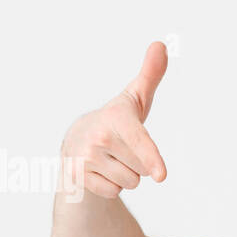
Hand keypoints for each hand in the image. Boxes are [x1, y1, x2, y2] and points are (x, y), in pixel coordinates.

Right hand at [58, 41, 168, 201]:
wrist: (75, 143)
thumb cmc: (116, 121)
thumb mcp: (134, 99)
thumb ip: (150, 75)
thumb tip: (161, 44)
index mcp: (117, 117)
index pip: (140, 142)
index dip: (151, 158)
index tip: (161, 175)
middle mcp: (99, 136)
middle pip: (144, 169)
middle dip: (139, 163)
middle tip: (121, 148)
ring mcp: (85, 157)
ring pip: (131, 183)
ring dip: (126, 176)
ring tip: (111, 159)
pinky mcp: (77, 176)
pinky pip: (114, 192)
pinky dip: (111, 186)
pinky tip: (100, 171)